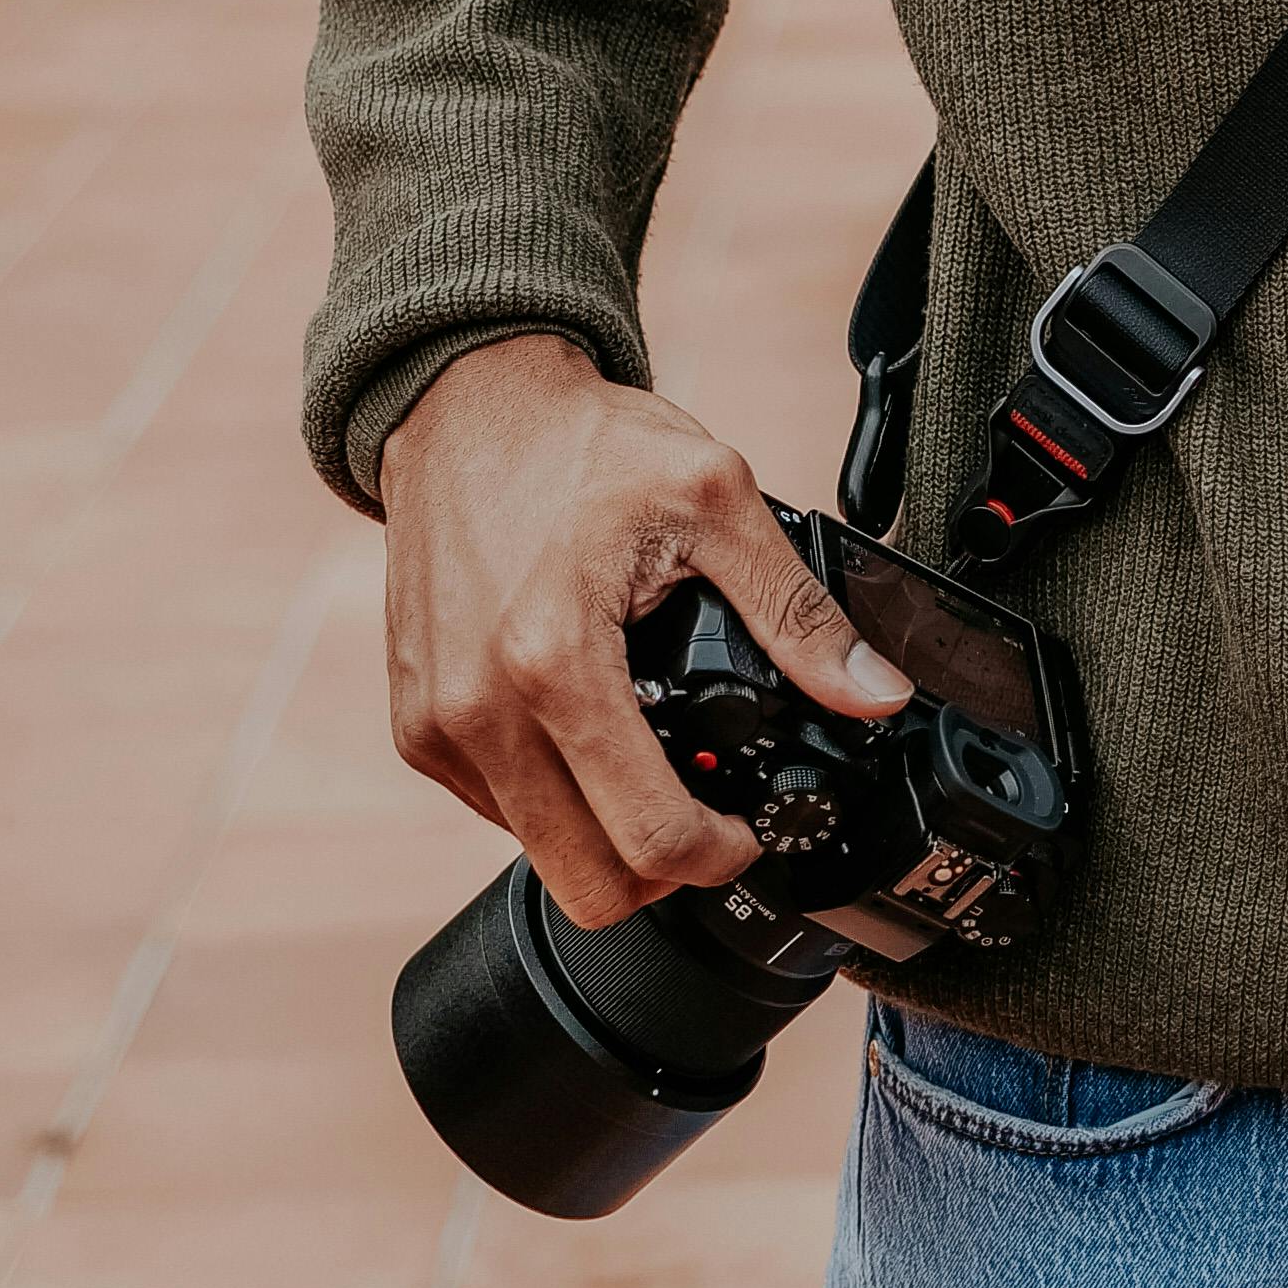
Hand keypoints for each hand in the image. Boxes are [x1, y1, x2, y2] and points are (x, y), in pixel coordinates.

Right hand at [378, 333, 914, 930]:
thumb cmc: (583, 444)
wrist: (466, 404)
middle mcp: (479, 712)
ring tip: (649, 755)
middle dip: (664, 868)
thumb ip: (797, 610)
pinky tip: (587, 726)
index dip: (720, 855)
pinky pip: (496, 811)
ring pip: (538, 857)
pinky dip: (552, 796)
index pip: (648, 838)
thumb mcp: (716, 499)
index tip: (746, 829)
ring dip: (603, 833)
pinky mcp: (414, 726)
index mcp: (555, 661)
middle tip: (705, 813)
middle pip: (589, 883)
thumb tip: (874, 692)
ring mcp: (436, 728)